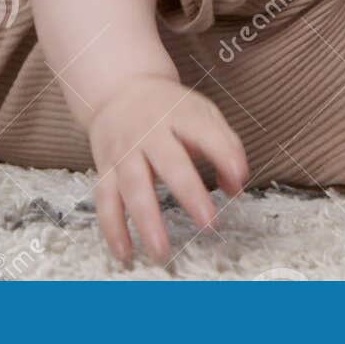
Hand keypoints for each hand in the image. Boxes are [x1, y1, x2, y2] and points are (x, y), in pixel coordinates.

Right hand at [86, 74, 248, 266]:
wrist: (119, 88)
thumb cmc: (170, 109)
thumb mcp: (202, 114)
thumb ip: (225, 146)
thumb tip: (236, 188)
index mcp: (179, 115)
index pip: (205, 132)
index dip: (223, 153)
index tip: (239, 177)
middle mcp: (149, 133)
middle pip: (169, 163)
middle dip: (189, 194)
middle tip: (210, 224)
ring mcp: (124, 151)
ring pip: (132, 187)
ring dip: (146, 222)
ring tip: (162, 253)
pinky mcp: (105, 168)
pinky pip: (106, 202)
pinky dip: (113, 230)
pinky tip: (125, 255)